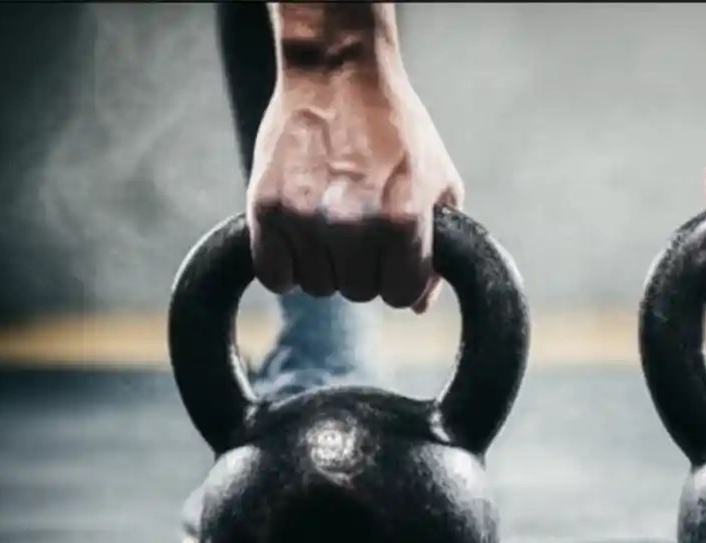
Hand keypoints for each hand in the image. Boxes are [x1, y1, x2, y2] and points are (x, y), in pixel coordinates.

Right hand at [247, 61, 462, 312]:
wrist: (338, 73)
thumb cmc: (397, 129)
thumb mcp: (439, 183)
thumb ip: (436, 249)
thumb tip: (420, 305)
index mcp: (403, 219)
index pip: (402, 295)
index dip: (401, 277)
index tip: (394, 254)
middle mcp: (353, 223)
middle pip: (359, 293)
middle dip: (364, 268)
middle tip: (361, 228)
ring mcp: (306, 218)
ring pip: (317, 287)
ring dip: (326, 264)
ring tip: (331, 220)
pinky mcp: (266, 208)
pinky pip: (275, 275)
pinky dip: (286, 265)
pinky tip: (300, 235)